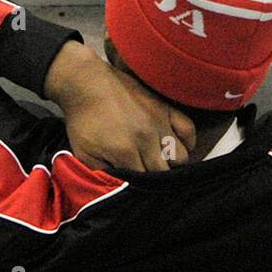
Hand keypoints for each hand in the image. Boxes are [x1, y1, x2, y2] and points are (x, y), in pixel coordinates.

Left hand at [44, 41, 195, 174]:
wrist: (87, 83)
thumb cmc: (83, 119)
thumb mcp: (83, 152)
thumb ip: (101, 174)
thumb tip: (117, 188)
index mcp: (126, 152)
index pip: (144, 183)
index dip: (142, 189)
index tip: (137, 188)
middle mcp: (147, 139)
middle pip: (165, 173)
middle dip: (157, 180)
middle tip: (148, 179)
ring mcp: (159, 122)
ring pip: (181, 156)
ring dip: (172, 164)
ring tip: (162, 164)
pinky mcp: (165, 108)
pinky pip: (188, 129)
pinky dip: (187, 142)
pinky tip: (176, 146)